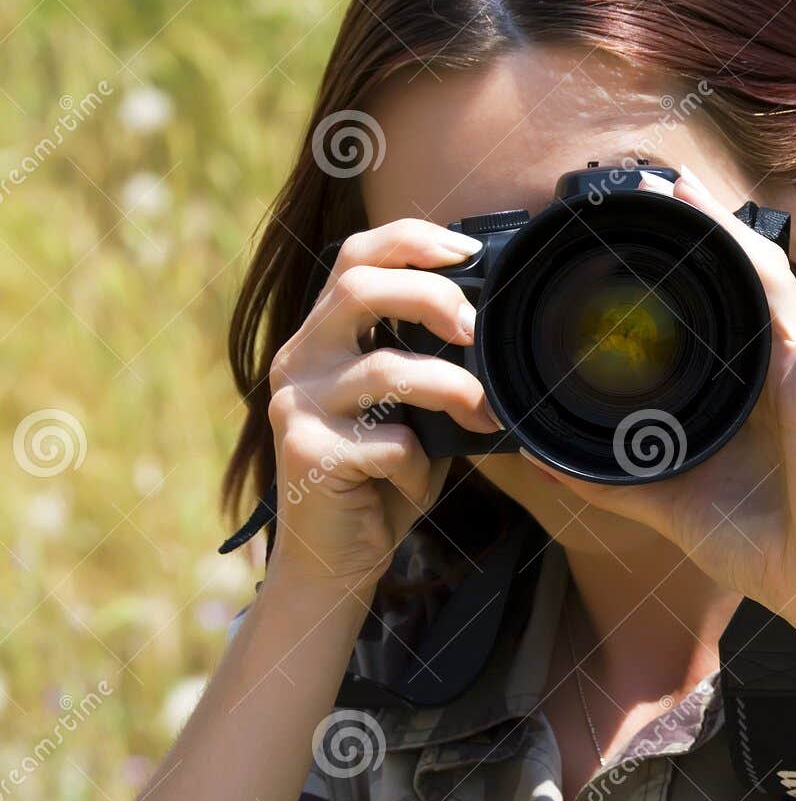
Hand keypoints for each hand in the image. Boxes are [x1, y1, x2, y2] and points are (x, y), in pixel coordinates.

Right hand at [264, 219, 500, 594]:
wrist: (335, 559)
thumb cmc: (382, 476)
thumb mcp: (411, 408)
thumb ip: (433, 363)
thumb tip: (495, 328)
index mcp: (324, 336)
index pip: (354, 257)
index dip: (411, 241)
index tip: (468, 251)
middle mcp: (298, 359)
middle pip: (360, 288)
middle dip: (431, 297)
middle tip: (474, 328)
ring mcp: (295, 405)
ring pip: (386, 370)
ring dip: (451, 389)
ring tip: (481, 414)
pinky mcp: (304, 454)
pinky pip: (389, 443)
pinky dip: (421, 464)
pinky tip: (417, 483)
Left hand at [523, 167, 795, 631]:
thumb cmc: (767, 552)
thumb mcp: (671, 507)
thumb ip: (613, 482)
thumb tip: (544, 461)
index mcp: (743, 395)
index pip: (715, 309)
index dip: (686, 262)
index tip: (645, 223)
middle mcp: (775, 376)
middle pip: (743, 281)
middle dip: (705, 227)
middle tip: (662, 180)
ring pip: (775, 289)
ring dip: (741, 234)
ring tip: (701, 193)